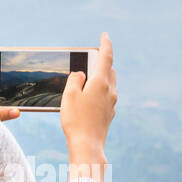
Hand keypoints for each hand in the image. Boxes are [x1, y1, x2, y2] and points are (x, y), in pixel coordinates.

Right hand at [61, 32, 115, 161]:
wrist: (87, 146)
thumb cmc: (76, 120)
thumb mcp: (69, 95)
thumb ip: (75, 79)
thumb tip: (81, 74)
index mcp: (100, 82)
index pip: (106, 57)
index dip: (105, 44)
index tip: (105, 35)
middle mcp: (110, 91)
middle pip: (109, 70)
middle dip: (102, 62)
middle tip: (92, 57)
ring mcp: (111, 103)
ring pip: (109, 83)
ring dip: (101, 77)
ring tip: (88, 78)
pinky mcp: (109, 114)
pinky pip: (106, 96)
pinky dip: (99, 91)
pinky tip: (89, 98)